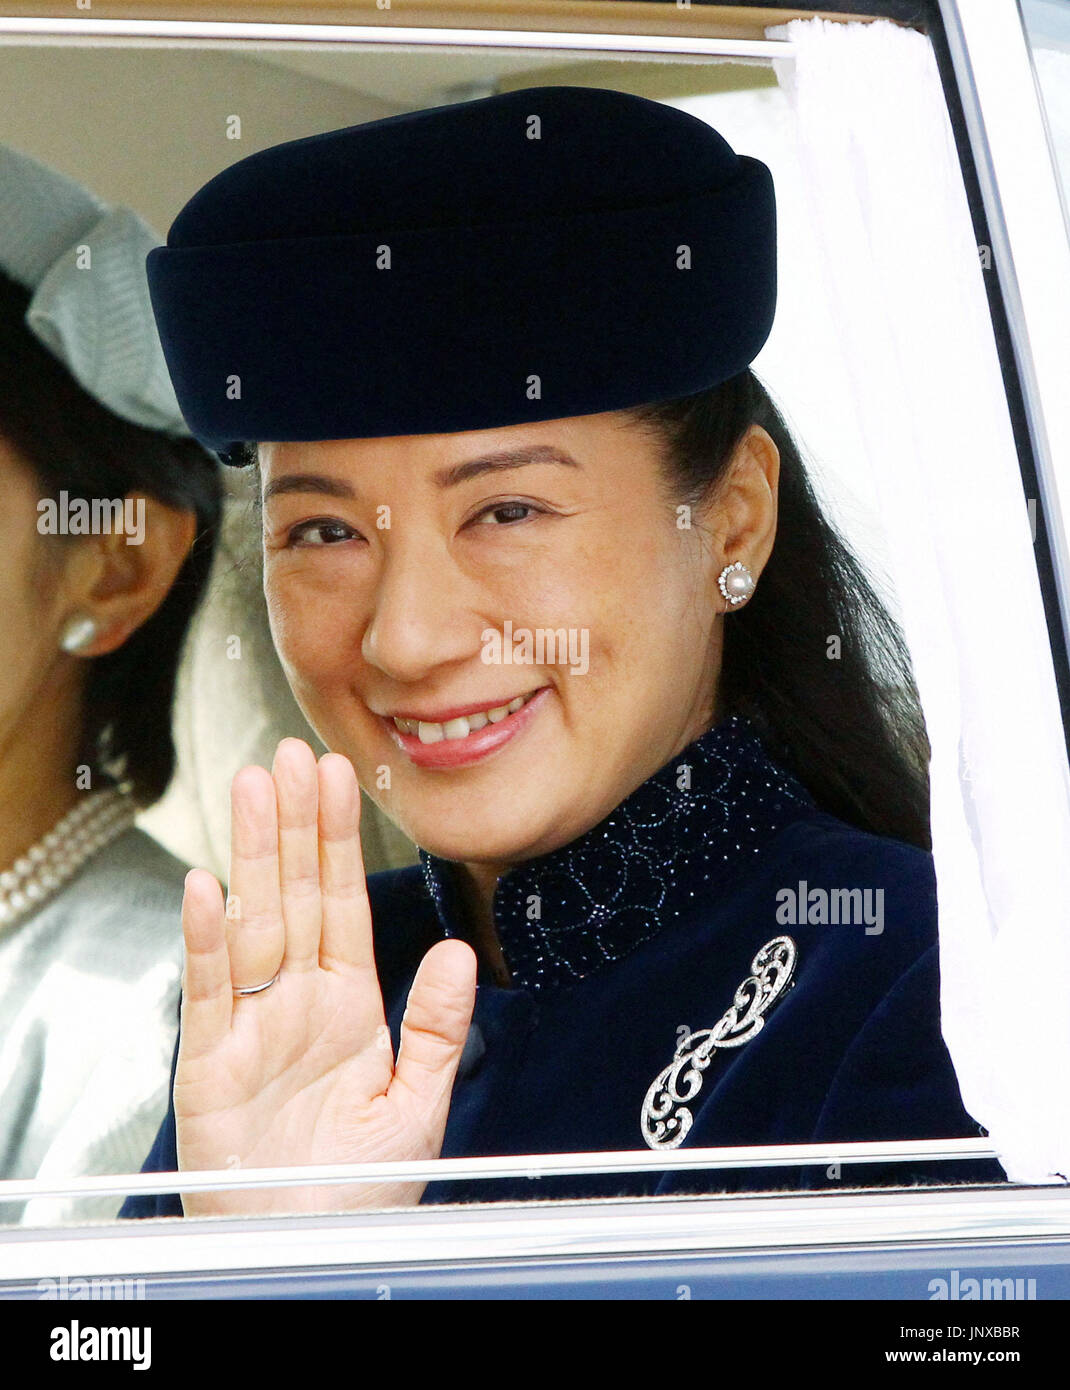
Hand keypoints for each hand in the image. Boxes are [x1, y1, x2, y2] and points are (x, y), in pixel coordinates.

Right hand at [173, 738, 476, 1215]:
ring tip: (254, 788)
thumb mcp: (416, 1105)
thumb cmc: (359, 1189)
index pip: (344, 903)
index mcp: (347, 1003)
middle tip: (292, 753)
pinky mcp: (208, 1063)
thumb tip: (457, 950)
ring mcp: (251, 1025)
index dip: (341, 840)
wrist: (304, 1252)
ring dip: (254, 856)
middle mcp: (296, 1001)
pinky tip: (208, 886)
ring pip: (252, 922)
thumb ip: (436, 1027)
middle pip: (296, 895)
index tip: (339, 777)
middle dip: (296, 824)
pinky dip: (205, 938)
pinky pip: (208, 991)